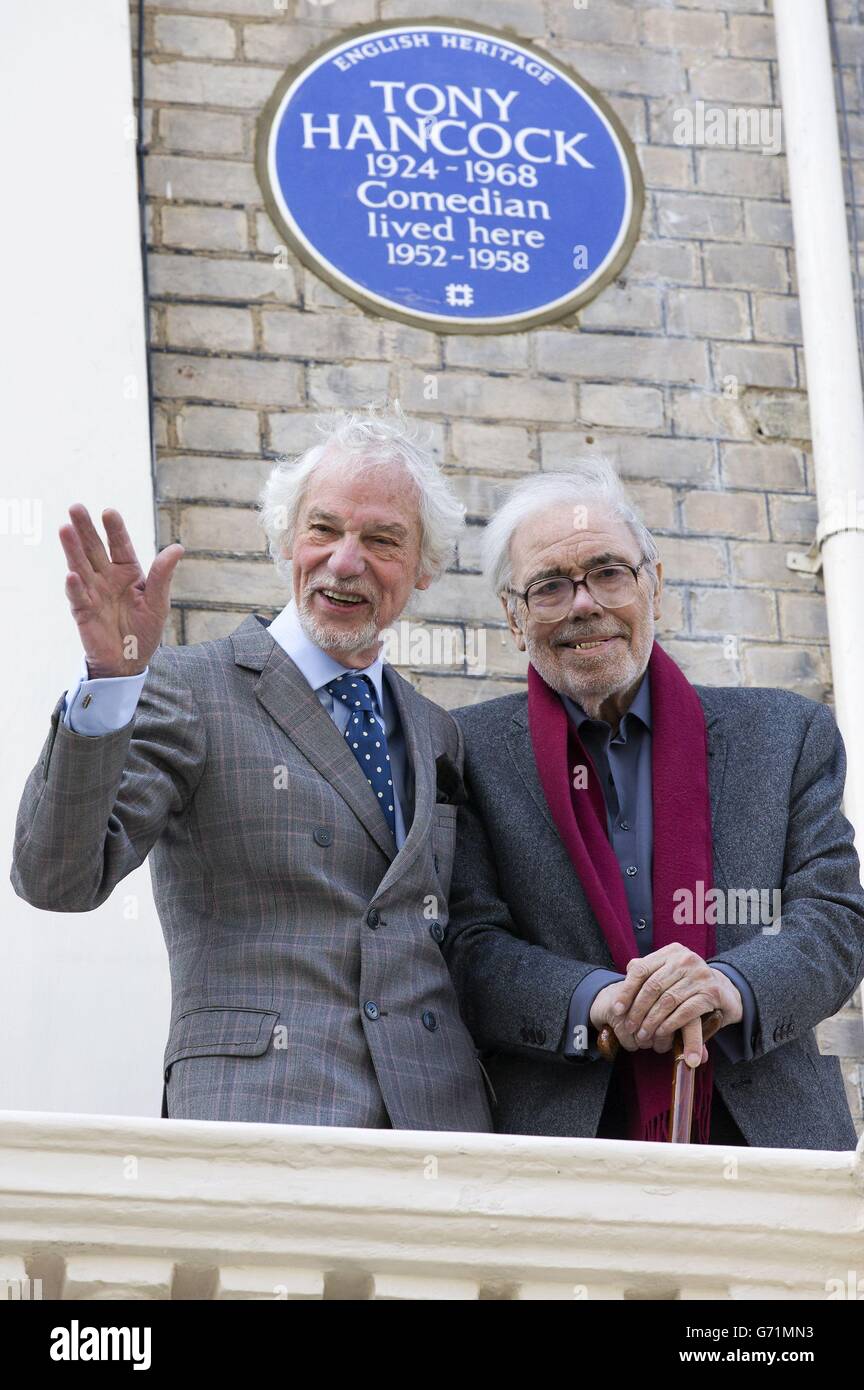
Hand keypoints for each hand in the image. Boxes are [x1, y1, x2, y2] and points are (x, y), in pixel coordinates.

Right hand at [60, 504, 183, 678]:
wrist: (129, 662)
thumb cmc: (144, 631)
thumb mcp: (158, 603)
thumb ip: (163, 575)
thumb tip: (178, 547)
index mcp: (128, 572)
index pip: (120, 546)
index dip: (115, 529)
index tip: (109, 512)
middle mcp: (107, 578)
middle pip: (94, 549)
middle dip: (86, 529)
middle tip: (76, 507)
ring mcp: (93, 592)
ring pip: (80, 566)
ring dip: (72, 549)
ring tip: (64, 528)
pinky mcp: (82, 611)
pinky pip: (77, 596)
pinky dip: (74, 586)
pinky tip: (71, 574)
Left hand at [609, 945, 741, 1066]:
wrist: (726, 990)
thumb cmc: (689, 983)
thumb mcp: (670, 971)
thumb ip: (650, 971)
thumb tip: (627, 974)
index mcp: (671, 951)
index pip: (641, 969)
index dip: (626, 990)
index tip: (617, 1009)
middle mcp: (686, 959)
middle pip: (652, 986)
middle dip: (638, 1010)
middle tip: (629, 1027)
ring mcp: (700, 975)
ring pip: (667, 1001)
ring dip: (652, 1021)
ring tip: (643, 1035)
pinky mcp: (712, 993)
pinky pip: (685, 1011)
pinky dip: (670, 1024)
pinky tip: (661, 1033)